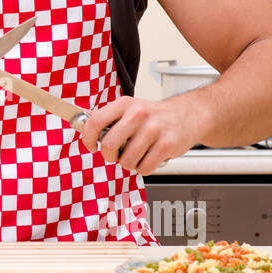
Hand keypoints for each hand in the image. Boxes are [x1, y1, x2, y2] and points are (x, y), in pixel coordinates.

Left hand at [78, 95, 203, 175]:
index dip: (88, 139)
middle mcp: (138, 114)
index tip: (91, 146)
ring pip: (127, 161)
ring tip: (137, 154)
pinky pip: (144, 168)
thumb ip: (109, 117)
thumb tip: (82, 124)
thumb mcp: (130, 108)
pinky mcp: (167, 144)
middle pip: (109, 145)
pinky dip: (144, 168)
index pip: (95, 121)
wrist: (188, 114)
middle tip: (116, 154)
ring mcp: (153, 129)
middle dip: (109, 156)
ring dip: (129, 163)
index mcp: (125, 104)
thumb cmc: (155, 116)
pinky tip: (149, 157)